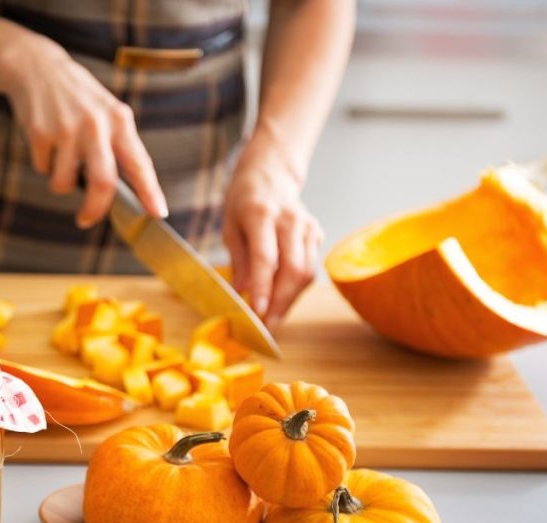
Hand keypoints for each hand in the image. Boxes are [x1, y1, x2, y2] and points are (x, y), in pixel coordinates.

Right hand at [0, 37, 167, 226]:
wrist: (37, 67)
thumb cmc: (78, 99)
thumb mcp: (107, 112)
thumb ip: (118, 146)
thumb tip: (125, 193)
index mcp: (119, 120)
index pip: (139, 164)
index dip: (150, 192)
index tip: (157, 214)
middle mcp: (96, 124)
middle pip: (102, 182)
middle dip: (94, 209)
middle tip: (86, 220)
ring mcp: (67, 129)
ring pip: (64, 183)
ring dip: (60, 182)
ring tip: (60, 159)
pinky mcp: (40, 133)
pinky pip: (43, 169)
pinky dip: (44, 165)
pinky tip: (46, 142)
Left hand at [222, 133, 322, 328]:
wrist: (270, 173)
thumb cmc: (243, 200)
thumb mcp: (229, 226)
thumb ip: (238, 261)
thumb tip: (242, 294)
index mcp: (261, 214)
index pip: (266, 257)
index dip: (264, 288)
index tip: (258, 313)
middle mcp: (290, 220)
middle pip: (293, 270)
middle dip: (280, 303)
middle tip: (266, 326)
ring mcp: (307, 226)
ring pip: (306, 273)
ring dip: (289, 301)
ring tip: (272, 319)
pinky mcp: (316, 233)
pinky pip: (309, 268)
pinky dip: (295, 289)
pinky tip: (281, 300)